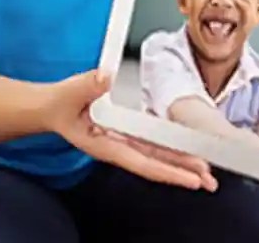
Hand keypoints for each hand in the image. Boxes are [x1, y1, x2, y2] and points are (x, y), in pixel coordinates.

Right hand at [42, 70, 217, 191]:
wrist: (50, 108)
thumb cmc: (60, 103)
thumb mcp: (71, 91)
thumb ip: (88, 85)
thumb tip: (104, 78)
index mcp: (105, 145)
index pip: (142, 162)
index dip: (168, 170)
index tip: (189, 177)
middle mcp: (118, 148)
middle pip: (155, 164)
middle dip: (182, 172)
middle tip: (208, 179)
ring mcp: (123, 142)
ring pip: (156, 156)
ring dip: (180, 163)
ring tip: (204, 171)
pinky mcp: (126, 134)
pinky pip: (152, 144)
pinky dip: (170, 149)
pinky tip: (186, 152)